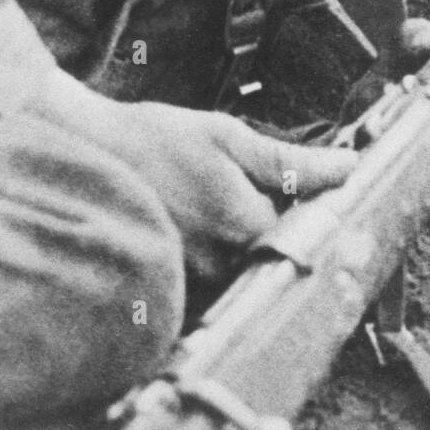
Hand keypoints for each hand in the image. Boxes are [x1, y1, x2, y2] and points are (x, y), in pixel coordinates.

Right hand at [121, 102, 356, 280]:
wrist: (80, 152)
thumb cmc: (152, 140)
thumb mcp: (227, 137)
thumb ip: (291, 161)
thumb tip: (349, 167)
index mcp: (245, 225)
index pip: (300, 231)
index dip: (295, 208)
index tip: (278, 189)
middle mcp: (221, 266)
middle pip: (269, 254)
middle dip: (261, 226)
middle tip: (226, 192)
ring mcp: (189, 285)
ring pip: (236, 269)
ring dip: (231, 242)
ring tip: (198, 204)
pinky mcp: (165, 292)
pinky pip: (203, 283)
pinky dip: (202, 258)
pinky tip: (182, 224)